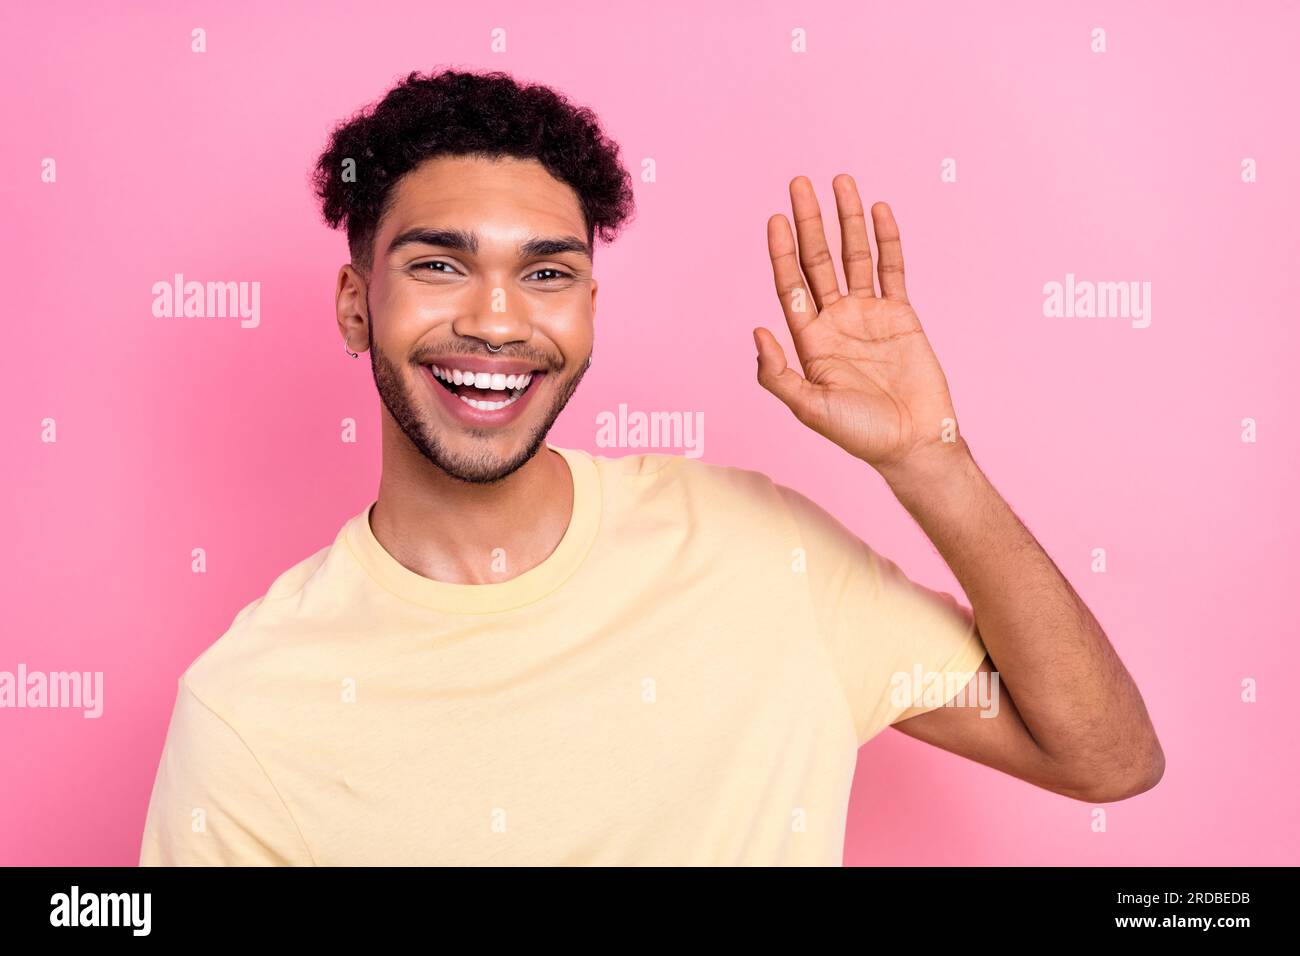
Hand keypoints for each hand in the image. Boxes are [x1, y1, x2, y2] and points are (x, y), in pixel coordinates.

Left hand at [755, 174, 963, 477]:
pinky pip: (892, 269)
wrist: (913, 443)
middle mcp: (835, 321)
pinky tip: (879, 210)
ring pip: (854, 256)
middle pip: (817, 260)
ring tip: (840, 181)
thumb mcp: (809, 409)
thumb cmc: (860, 434)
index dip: (782, 250)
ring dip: (847, 220)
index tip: (776, 218)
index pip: (790, 284)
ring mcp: (868, 315)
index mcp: (809, 340)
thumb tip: (757, 333)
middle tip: (799, 183)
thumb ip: (778, 375)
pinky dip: (886, 240)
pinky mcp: (901, 315)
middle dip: (809, 222)